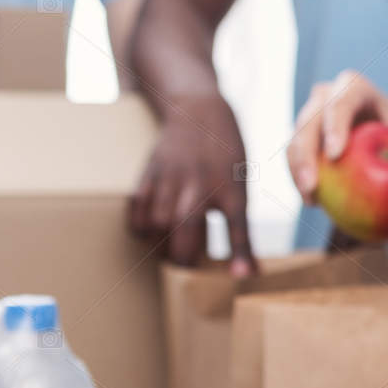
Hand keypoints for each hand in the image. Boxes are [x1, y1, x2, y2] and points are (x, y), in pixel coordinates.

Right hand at [128, 101, 254, 272]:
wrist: (199, 111)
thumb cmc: (226, 156)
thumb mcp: (241, 185)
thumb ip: (239, 227)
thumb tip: (249, 273)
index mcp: (232, 188)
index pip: (238, 226)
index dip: (240, 253)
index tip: (242, 276)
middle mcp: (202, 183)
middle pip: (187, 227)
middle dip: (185, 257)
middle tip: (187, 271)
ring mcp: (173, 177)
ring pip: (159, 222)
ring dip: (163, 245)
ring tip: (169, 252)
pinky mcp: (150, 172)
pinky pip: (138, 209)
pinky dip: (142, 227)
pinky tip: (151, 232)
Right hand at [287, 70, 387, 214]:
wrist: (387, 131)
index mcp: (357, 88)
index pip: (343, 98)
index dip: (335, 123)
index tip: (336, 155)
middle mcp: (328, 96)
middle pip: (310, 118)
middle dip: (305, 151)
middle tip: (313, 186)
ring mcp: (312, 115)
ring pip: (295, 138)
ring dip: (296, 170)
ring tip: (310, 200)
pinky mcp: (304, 136)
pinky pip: (295, 155)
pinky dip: (299, 178)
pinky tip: (312, 203)